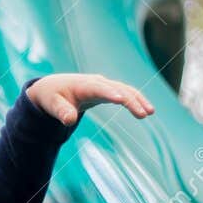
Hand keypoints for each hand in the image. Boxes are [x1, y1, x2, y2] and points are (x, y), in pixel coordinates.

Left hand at [26, 73, 153, 127]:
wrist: (54, 88)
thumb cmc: (53, 97)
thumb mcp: (52, 105)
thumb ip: (61, 112)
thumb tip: (69, 121)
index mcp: (83, 85)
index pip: (99, 88)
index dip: (110, 93)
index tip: (121, 100)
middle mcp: (97, 82)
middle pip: (118, 89)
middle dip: (131, 100)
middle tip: (143, 114)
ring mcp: (104, 85)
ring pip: (125, 89)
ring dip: (138, 100)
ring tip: (149, 112)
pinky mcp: (108, 90)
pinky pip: (125, 93)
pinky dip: (135, 100)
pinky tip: (145, 110)